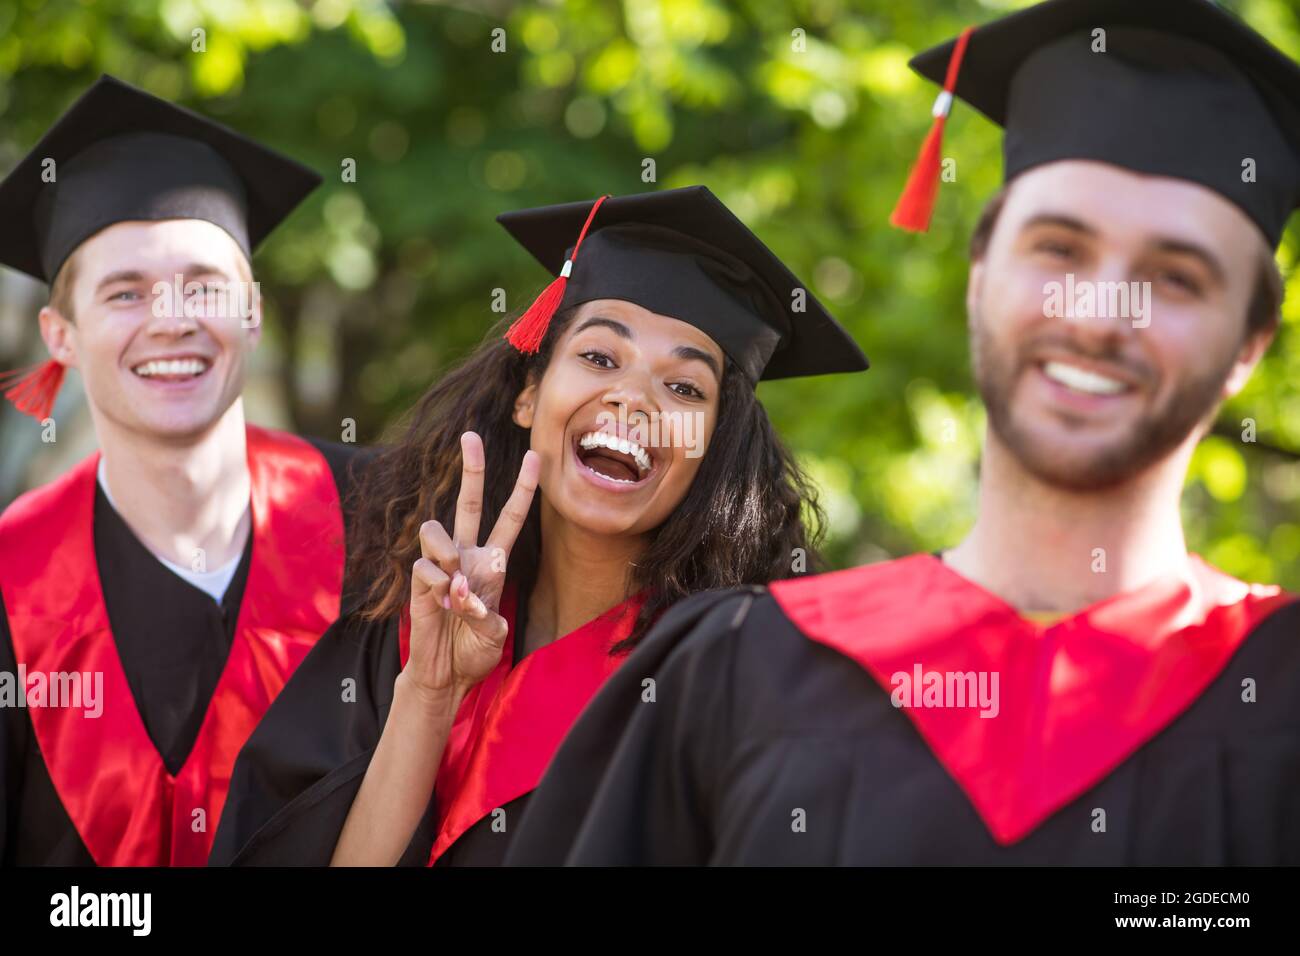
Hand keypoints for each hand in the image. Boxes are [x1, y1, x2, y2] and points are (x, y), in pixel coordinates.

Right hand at [404, 431, 539, 700]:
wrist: (446, 674)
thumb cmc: (475, 651)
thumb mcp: (494, 635)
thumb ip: (484, 613)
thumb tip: (462, 588)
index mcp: (493, 562)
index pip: (510, 518)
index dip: (523, 489)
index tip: (535, 457)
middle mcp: (466, 555)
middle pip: (468, 502)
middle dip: (472, 469)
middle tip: (471, 435)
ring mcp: (441, 565)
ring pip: (435, 528)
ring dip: (447, 552)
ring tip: (456, 586)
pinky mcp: (419, 581)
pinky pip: (424, 566)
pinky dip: (437, 584)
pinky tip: (444, 603)